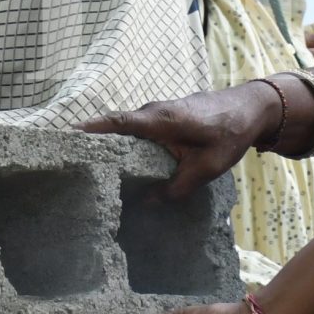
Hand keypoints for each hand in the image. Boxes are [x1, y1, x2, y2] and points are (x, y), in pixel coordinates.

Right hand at [83, 80, 284, 197]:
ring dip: (111, 145)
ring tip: (92, 168)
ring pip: (127, 129)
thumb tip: (147, 204)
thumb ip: (175, 188)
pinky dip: (128, 143)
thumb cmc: (229, 134)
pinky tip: (125, 164)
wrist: (251, 109)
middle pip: (114, 127)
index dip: (88, 130)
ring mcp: (158, 112)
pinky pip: (139, 130)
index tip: (62, 137)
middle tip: (71, 164)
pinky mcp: (165, 116)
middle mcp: (153, 112)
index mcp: (159, 121)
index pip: (115, 123)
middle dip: (92, 143)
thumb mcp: (205, 168)